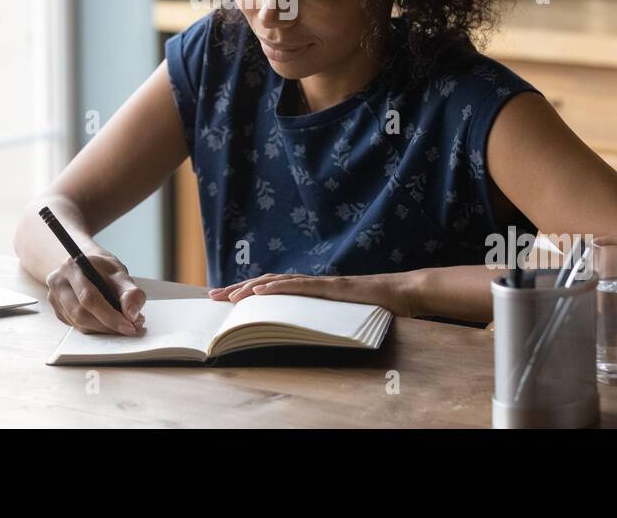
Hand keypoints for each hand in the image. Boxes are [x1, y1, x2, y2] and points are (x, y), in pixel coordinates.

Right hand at [46, 252, 146, 334]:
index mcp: (73, 267)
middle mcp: (58, 282)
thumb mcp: (119, 272)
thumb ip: (129, 291)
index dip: (110, 315)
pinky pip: (77, 327)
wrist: (86, 265)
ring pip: (78, 323)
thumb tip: (132, 315)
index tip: (130, 325)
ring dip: (103, 329)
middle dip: (108, 325)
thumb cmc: (103, 269)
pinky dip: (95, 329)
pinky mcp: (57, 311)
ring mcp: (54, 297)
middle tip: (130, 328)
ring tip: (122, 325)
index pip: (89, 297)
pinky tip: (108, 323)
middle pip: (80, 313)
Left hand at [208, 271, 415, 315]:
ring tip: (229, 295)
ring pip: (278, 282)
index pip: (272, 290)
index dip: (246, 292)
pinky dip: (279, 287)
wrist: (403, 295)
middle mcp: (312, 284)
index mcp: (311, 292)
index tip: (223, 299)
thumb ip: (320, 320)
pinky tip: (261, 290)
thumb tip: (299, 334)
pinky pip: (301, 286)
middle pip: (267, 283)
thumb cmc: (376, 309)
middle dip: (237, 289)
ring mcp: (321, 284)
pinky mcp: (333, 287)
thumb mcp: (340, 318)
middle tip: (212, 296)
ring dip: (251, 287)